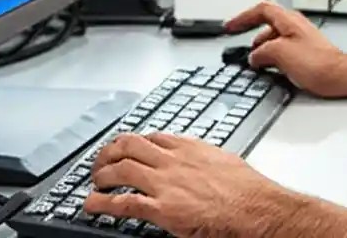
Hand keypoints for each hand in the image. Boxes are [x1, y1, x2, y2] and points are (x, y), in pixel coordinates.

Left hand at [84, 132, 298, 236]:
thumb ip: (204, 160)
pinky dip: (102, 202)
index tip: (126, 147)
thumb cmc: (247, 190)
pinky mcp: (162, 208)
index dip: (133, 142)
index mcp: (190, 148)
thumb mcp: (224, 161)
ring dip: (102, 174)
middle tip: (101, 161)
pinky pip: (124, 202)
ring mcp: (165, 183)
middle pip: (130, 145)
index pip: (152, 137)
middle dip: (110, 152)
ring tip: (95, 181)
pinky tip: (91, 205)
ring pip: (121, 169)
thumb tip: (201, 164)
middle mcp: (173, 161)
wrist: (255, 208)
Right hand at [225, 2, 346, 96]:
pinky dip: (274, 59)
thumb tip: (255, 57)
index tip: (231, 26)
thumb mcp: (279, 53)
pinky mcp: (305, 53)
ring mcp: (301, 39)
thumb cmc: (317, 63)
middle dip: (253, 40)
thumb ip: (261, 52)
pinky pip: (283, 52)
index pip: (261, 10)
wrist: (338, 77)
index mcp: (289, 20)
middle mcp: (296, 27)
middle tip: (246, 53)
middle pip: (267, 26)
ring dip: (264, 52)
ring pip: (274, 41)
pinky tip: (273, 70)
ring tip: (259, 65)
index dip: (243, 17)